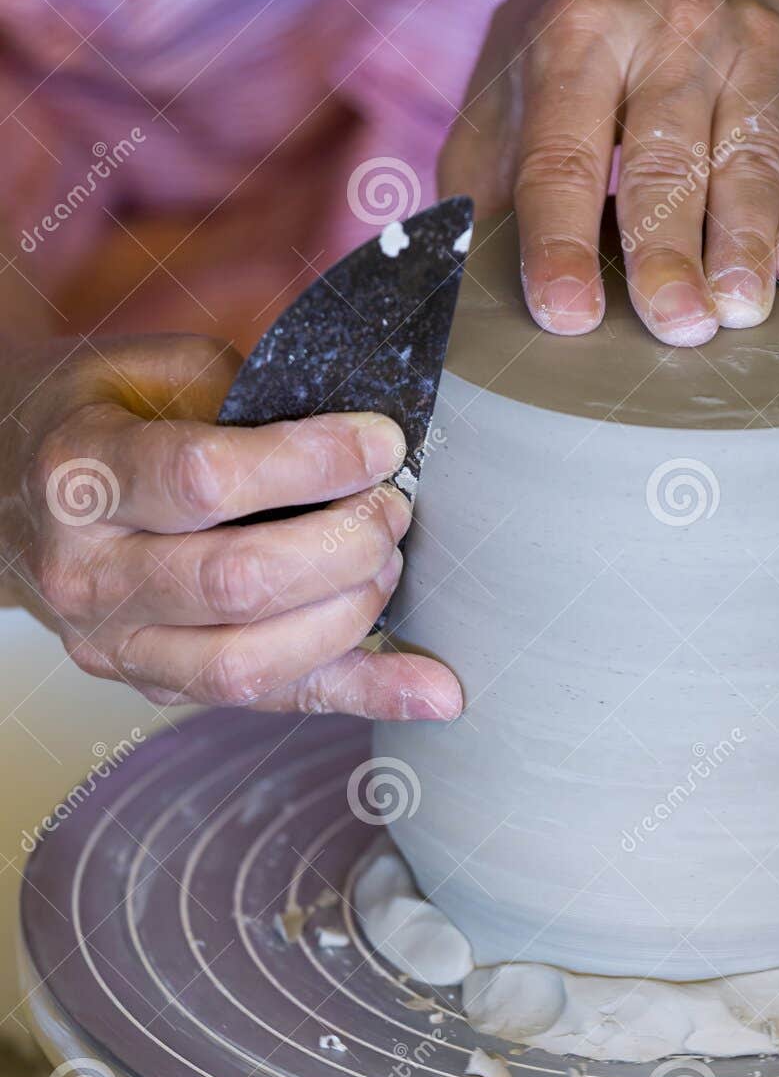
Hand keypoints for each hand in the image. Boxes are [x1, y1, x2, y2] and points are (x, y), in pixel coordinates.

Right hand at [1, 334, 461, 718]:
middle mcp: (90, 576)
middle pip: (237, 582)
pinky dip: (363, 696)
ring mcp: (117, 647)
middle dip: (345, 543)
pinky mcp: (157, 689)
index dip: (312, 462)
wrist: (2, 495)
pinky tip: (436, 690)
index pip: (206, 481)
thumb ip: (245, 397)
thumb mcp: (149, 372)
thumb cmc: (97, 418)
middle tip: (392, 505)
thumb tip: (363, 443)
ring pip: (250, 663)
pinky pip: (271, 704)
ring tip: (388, 564)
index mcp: (82, 475)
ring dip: (350, 615)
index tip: (383, 443)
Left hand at [440, 0, 778, 345]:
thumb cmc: (572, 45)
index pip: (563, 156)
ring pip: (752, 157)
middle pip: (667, 159)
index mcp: (575, 35)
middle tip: (676, 326)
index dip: (562, 241)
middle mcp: (668, 31)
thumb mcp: (505, 86)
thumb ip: (484, 184)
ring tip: (740, 311)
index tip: (569, 314)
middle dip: (670, 251)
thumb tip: (467, 289)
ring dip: (747, 242)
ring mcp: (748, 49)